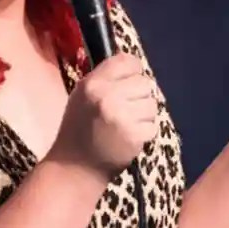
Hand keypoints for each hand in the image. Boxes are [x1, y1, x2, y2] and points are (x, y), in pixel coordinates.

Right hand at [46, 53, 157, 180]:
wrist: (75, 166)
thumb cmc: (79, 128)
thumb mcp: (83, 96)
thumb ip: (105, 79)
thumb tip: (134, 67)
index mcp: (92, 83)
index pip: (127, 61)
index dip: (133, 72)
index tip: (128, 84)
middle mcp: (107, 96)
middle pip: (145, 82)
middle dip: (139, 96)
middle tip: (126, 109)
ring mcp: (121, 116)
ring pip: (152, 104)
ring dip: (144, 115)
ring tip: (127, 124)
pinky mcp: (134, 135)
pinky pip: (153, 125)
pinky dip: (145, 133)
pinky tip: (129, 137)